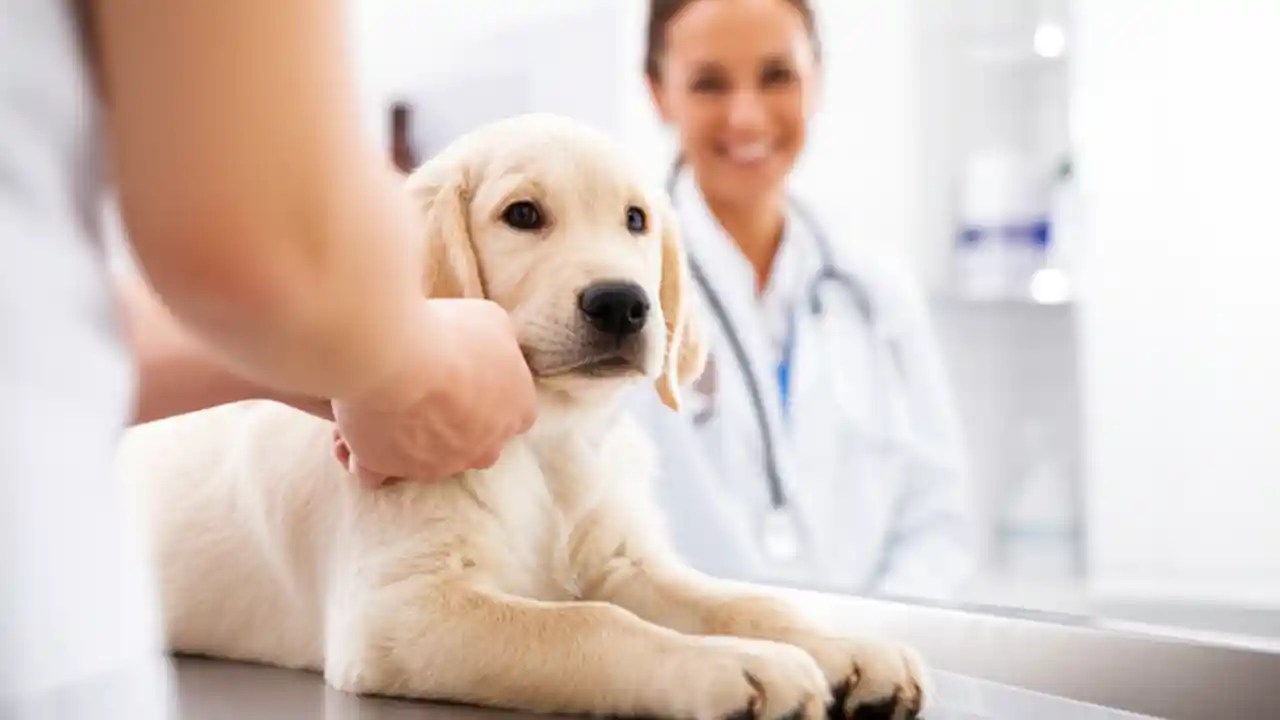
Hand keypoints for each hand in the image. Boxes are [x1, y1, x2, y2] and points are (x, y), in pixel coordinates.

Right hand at [331, 300, 536, 485]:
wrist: (395, 358)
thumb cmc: (450, 334)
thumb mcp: (492, 321)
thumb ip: (499, 343)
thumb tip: (492, 347)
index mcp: (515, 411)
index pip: (515, 415)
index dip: (491, 400)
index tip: (470, 382)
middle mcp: (483, 448)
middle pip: (474, 446)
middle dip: (455, 428)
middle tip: (430, 394)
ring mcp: (437, 465)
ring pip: (424, 460)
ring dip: (408, 440)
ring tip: (384, 407)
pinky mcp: (388, 469)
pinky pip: (375, 472)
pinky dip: (367, 456)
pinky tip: (359, 434)